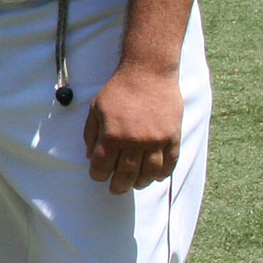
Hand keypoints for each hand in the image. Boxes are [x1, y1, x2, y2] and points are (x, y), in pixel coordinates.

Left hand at [84, 63, 182, 194]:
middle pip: (125, 174)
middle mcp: (134, 141)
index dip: (98, 175)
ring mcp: (156, 141)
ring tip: (136, 184)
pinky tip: (156, 177)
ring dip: (141, 182)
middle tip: (116, 189)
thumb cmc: (119, 90)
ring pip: (149, 173)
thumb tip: (90, 156)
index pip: (102, 166)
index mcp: (112, 135)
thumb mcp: (96, 109)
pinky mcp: (172, 137)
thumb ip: (91, 134)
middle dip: (118, 185)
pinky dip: (163, 173)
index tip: (98, 176)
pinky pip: (170, 162)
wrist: (148, 73)